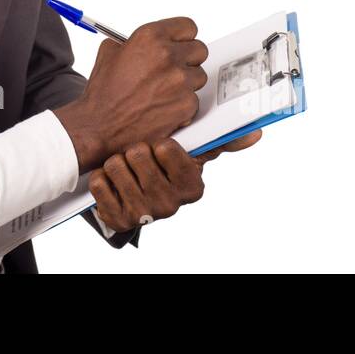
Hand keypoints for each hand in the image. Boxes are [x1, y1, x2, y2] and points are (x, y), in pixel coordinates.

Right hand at [54, 17, 208, 171]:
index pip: (188, 27)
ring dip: (186, 82)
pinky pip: (195, 98)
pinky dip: (182, 103)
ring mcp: (180, 81)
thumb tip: (150, 42)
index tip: (179, 45)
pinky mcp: (187, 104)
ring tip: (163, 91)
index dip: (182, 37)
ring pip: (199, 75)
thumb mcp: (109, 52)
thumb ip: (134, 42)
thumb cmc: (103, 92)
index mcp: (150, 37)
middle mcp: (168, 55)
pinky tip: (163, 106)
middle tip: (172, 69)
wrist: (100, 127)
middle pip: (199, 50)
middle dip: (187, 59)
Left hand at [88, 130, 262, 232]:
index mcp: (191, 187)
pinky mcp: (117, 220)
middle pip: (137, 153)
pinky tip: (111, 183)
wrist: (131, 197)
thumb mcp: (189, 155)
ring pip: (115, 165)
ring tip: (125, 169)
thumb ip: (219, 142)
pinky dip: (100, 177)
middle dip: (134, 149)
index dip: (159, 144)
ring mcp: (143, 215)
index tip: (160, 147)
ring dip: (116, 162)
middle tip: (139, 157)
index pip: (166, 147)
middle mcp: (170, 205)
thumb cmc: (161, 169)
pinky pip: (99, 182)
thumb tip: (255, 133)